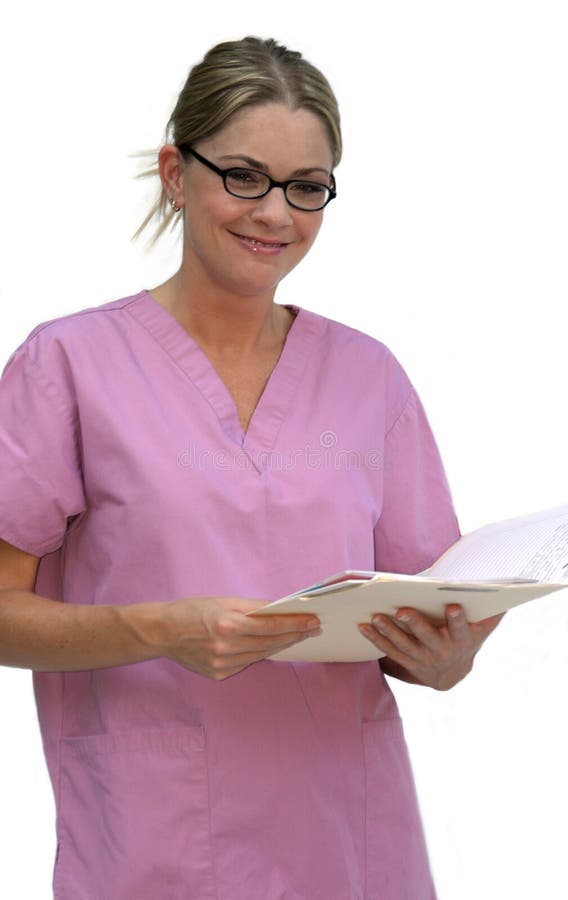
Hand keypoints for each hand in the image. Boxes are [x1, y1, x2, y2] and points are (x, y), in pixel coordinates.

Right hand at [160, 596, 320, 679]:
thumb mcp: (222, 600)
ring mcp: (223, 664)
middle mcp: (226, 647)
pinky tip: (271, 646)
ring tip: (298, 636)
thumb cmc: (191, 611)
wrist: (162, 633)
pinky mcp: (219, 674)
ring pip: (261, 655)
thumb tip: (277, 608)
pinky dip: (259, 653)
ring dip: (282, 645)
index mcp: (227, 625)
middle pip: (271, 643)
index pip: (271, 626)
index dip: (295, 624)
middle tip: (313, 628)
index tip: (312, 620)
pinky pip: (246, 663)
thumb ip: (252, 606)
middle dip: (295, 635)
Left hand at [359, 605, 503, 689]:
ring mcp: (422, 659)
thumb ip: (491, 614)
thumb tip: (507, 594)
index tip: (454, 606)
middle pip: (427, 638)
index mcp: (461, 641)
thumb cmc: (467, 640)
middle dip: (415, 624)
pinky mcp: (405, 662)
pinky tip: (363, 625)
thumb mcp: (482, 630)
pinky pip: (389, 651)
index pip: (460, 630)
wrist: (452, 674)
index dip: (457, 620)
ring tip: (375, 616)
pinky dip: (375, 638)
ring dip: (389, 631)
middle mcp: (441, 652)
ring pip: (404, 645)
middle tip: (403, 610)